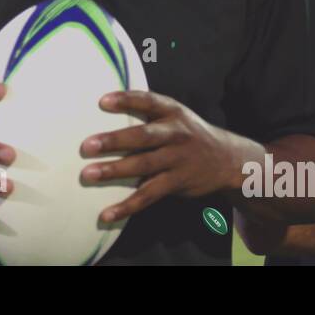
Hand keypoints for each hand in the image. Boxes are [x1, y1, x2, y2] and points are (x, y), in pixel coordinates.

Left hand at [80, 90, 259, 223]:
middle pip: (142, 136)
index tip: (102, 101)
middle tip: (86, 146)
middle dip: (114, 141)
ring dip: (114, 171)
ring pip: (143, 166)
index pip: (148, 101)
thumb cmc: (188, 134)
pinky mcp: (177, 183)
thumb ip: (148, 110)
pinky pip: (149, 195)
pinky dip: (126, 206)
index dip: (126, 100)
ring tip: (87, 175)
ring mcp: (178, 159)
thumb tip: (104, 104)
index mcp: (172, 112)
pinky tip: (106, 214)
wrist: (228, 160)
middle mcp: (176, 134)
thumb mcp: (176, 115)